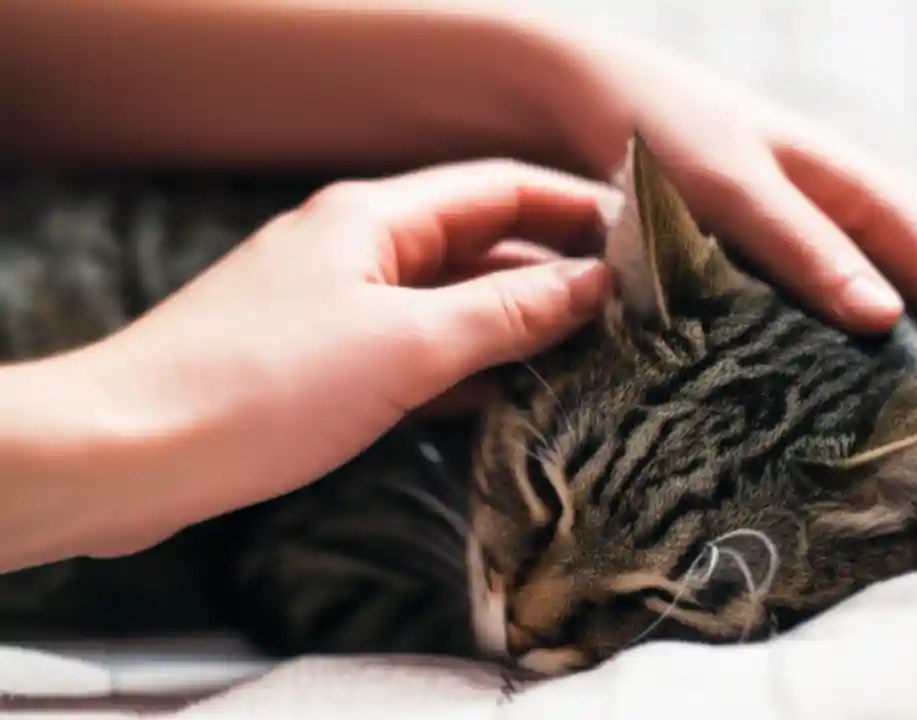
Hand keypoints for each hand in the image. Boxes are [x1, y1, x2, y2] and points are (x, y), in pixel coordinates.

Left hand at [0, 161, 614, 566]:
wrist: (129, 454)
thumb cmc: (259, 386)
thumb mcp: (407, 345)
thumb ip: (507, 312)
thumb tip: (593, 285)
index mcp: (377, 218)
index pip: (500, 187)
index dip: (574, 206)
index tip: (640, 240)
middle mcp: (361, 250)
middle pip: (481, 245)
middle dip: (554, 274)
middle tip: (630, 315)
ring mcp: (342, 307)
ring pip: (453, 305)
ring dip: (516, 328)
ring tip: (592, 362)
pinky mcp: (325, 363)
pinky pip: (419, 353)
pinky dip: (468, 371)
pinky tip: (512, 403)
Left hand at [573, 44, 916, 403]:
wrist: (607, 106)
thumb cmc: (671, 136)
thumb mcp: (734, 186)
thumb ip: (803, 246)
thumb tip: (886, 320)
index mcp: (873, 202)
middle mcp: (864, 235)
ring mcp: (828, 259)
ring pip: (903, 338)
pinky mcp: (787, 284)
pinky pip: (846, 343)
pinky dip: (870, 390)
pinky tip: (863, 439)